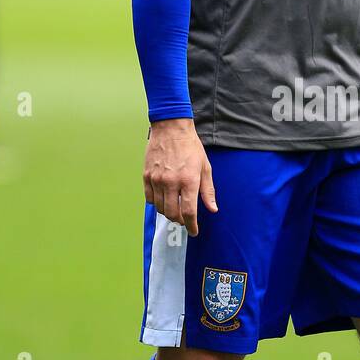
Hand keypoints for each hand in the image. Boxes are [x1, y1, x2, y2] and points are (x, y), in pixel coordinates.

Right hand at [143, 118, 216, 234]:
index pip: (188, 212)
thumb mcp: (205, 167)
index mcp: (189, 180)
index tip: (194, 231)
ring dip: (168, 213)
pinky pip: (149, 198)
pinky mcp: (147, 176)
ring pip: (160, 208)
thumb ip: (208, 190)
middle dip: (180, 221)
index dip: (192, 225)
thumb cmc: (191, 147)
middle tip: (185, 220)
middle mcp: (171, 182)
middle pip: (172, 213)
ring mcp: (157, 179)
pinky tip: (163, 199)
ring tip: (174, 209)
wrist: (171, 128)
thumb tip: (212, 209)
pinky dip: (156, 203)